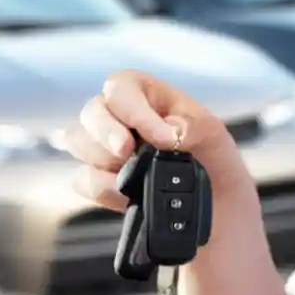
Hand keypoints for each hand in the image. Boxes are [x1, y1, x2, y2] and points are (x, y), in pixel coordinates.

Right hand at [64, 69, 246, 211]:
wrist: (216, 207)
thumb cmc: (212, 159)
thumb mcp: (214, 135)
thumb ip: (193, 126)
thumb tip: (170, 129)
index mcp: (146, 94)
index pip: (121, 87)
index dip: (134, 110)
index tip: (161, 138)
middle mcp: (119, 116)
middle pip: (91, 111)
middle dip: (107, 132)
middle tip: (128, 152)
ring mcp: (105, 148)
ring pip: (78, 141)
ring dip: (104, 159)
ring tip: (136, 173)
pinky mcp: (98, 180)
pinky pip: (81, 178)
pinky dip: (103, 188)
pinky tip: (127, 195)